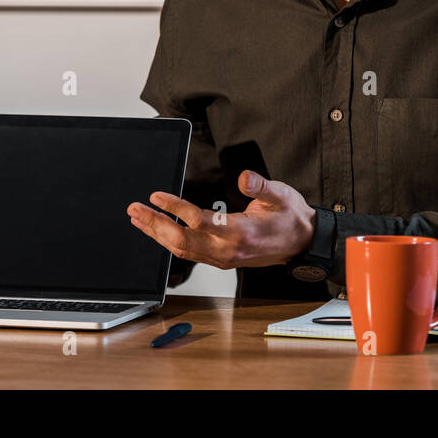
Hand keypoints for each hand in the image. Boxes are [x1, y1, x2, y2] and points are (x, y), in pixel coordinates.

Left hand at [127, 170, 315, 270]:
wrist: (302, 243)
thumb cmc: (291, 217)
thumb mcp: (282, 195)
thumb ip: (261, 186)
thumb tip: (244, 177)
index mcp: (240, 233)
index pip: (198, 221)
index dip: (175, 208)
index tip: (156, 196)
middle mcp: (228, 250)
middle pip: (181, 240)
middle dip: (154, 224)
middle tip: (134, 209)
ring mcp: (223, 258)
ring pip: (181, 250)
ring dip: (157, 234)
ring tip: (138, 218)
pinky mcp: (221, 259)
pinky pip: (189, 253)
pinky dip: (169, 242)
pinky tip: (158, 231)